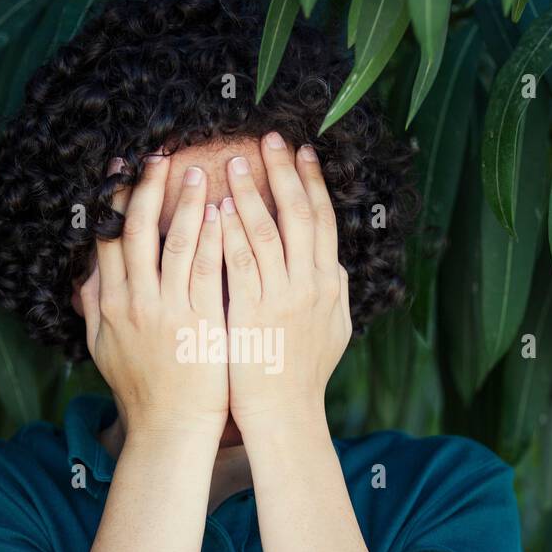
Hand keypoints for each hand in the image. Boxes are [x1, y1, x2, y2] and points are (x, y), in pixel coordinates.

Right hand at [78, 154, 228, 440]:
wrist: (171, 428)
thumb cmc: (142, 390)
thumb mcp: (103, 348)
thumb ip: (92, 308)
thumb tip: (82, 276)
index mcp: (110, 304)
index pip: (109, 240)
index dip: (114, 202)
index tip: (121, 170)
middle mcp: (135, 303)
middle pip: (137, 232)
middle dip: (146, 189)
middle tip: (158, 154)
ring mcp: (168, 311)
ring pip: (173, 244)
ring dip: (184, 203)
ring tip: (196, 170)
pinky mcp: (200, 322)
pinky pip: (205, 270)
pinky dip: (211, 238)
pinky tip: (220, 212)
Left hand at [219, 134, 351, 433]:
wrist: (285, 414)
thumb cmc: (302, 374)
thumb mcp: (333, 329)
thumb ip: (333, 291)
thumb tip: (332, 261)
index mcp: (329, 283)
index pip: (322, 220)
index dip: (312, 182)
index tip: (302, 151)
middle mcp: (311, 284)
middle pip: (299, 215)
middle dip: (284, 173)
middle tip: (270, 138)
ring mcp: (283, 298)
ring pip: (267, 232)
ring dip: (251, 193)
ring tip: (233, 162)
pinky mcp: (254, 312)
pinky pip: (240, 263)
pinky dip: (231, 232)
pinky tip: (217, 208)